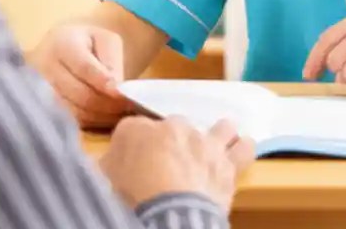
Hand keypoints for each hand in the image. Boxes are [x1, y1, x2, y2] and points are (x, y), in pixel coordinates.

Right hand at [30, 23, 131, 128]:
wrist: (67, 48)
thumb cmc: (92, 44)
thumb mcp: (107, 41)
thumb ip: (112, 62)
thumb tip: (115, 89)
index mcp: (61, 43)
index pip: (84, 67)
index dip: (103, 82)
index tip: (122, 94)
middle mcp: (43, 66)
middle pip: (80, 93)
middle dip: (108, 103)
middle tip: (128, 107)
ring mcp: (38, 89)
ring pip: (75, 111)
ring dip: (101, 115)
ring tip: (120, 113)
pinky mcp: (42, 108)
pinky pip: (70, 121)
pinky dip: (92, 121)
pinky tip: (106, 117)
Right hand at [99, 116, 255, 210]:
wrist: (168, 220)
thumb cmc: (130, 201)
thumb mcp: (102, 182)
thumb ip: (108, 165)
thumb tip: (110, 160)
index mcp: (136, 130)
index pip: (135, 128)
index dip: (136, 144)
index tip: (137, 161)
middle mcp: (173, 128)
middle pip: (175, 126)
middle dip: (174, 142)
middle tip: (170, 164)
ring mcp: (204, 143)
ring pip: (218, 128)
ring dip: (217, 135)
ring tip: (216, 144)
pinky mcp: (227, 164)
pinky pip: (243, 148)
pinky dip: (242, 149)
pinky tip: (241, 148)